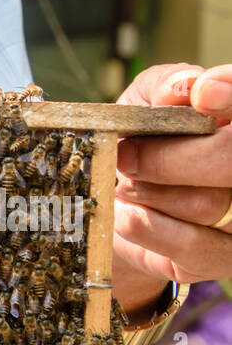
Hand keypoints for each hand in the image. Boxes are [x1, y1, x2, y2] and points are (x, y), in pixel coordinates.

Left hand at [112, 62, 231, 317]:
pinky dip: (151, 229)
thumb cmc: (139, 145)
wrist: (122, 209)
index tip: (204, 93)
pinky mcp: (227, 257)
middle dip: (167, 159)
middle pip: (230, 157)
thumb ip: (161, 87)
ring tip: (130, 189)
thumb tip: (184, 87)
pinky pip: (193, 246)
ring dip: (151, 195)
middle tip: (127, 157)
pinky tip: (131, 217)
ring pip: (205, 203)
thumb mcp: (140, 105)